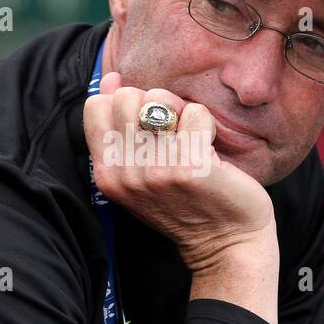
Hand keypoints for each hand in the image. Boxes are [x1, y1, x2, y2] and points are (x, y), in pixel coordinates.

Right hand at [83, 72, 276, 273]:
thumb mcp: (139, 172)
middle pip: (127, 96)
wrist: (226, 244)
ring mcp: (156, 172)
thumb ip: (119, 128)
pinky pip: (195, 113)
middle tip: (176, 131)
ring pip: (160, 99)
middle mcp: (126, 174)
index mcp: (107, 175)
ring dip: (183, 112)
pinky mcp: (190, 168)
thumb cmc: (185, 203)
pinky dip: (207, 125)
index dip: (126, 104)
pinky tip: (211, 150)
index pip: (96, 106)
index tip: (150, 126)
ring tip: (193, 141)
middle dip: (156, 103)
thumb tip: (110, 78)